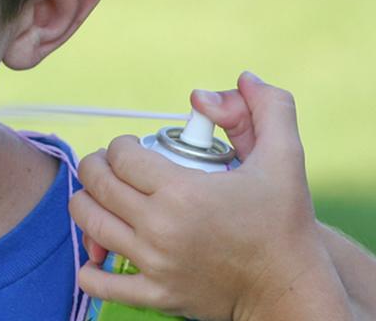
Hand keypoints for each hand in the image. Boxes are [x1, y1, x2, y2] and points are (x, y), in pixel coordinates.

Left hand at [68, 72, 350, 320]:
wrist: (288, 287)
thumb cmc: (284, 221)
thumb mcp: (286, 156)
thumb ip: (269, 107)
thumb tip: (243, 79)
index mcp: (182, 191)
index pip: (121, 156)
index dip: (121, 144)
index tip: (133, 146)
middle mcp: (160, 228)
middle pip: (97, 185)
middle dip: (97, 166)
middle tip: (111, 165)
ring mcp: (154, 264)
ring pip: (90, 224)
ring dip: (87, 204)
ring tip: (103, 197)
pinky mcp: (154, 295)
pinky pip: (99, 283)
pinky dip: (91, 266)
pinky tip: (100, 250)